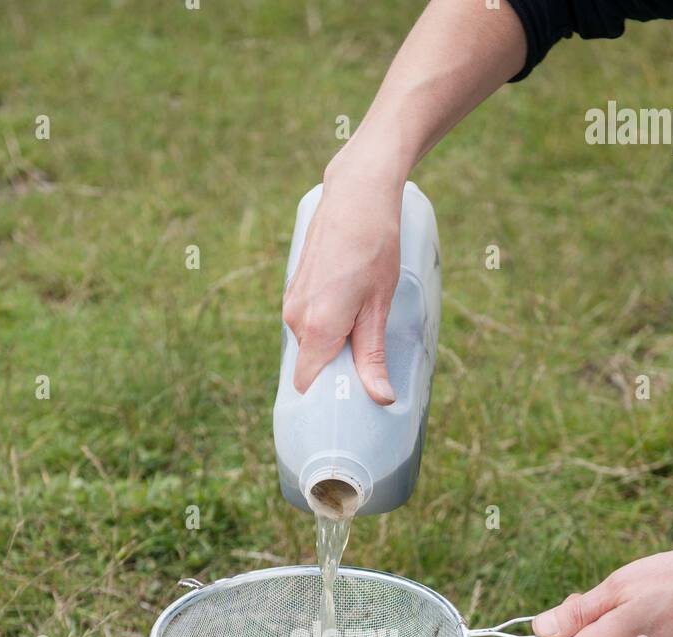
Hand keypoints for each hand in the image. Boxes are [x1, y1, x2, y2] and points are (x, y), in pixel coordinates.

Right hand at [282, 155, 401, 403]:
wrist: (356, 195)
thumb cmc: (374, 246)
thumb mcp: (379, 306)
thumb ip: (373, 356)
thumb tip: (380, 399)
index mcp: (316, 328)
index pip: (309, 385)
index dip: (328, 399)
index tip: (352, 404)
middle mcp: (295, 318)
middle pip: (312, 366)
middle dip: (337, 372)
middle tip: (371, 366)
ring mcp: (291, 302)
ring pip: (311, 344)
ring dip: (334, 346)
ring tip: (365, 328)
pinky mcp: (294, 289)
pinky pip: (308, 324)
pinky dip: (327, 327)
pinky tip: (352, 309)